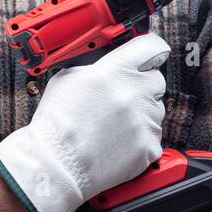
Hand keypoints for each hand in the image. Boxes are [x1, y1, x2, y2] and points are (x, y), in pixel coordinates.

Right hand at [0, 32, 168, 211]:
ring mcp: (145, 120)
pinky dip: (141, 138)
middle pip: (156, 79)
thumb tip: (113, 60)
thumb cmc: (57, 124)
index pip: (152, 46)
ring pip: (156, 108)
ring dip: (142, 113)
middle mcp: (134, 92)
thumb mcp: (68, 78)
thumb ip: (98, 65)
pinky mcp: (150, 145)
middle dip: (142, 86)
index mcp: (116, 71)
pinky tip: (118, 141)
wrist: (55, 164)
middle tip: (121, 98)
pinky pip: (153, 135)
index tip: (152, 53)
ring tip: (114, 124)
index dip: (152, 50)